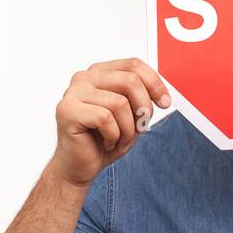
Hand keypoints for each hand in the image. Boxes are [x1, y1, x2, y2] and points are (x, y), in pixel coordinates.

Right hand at [52, 58, 169, 186]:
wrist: (79, 166)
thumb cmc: (103, 141)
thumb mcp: (131, 117)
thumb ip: (142, 100)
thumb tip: (161, 95)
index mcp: (100, 73)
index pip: (133, 65)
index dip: (154, 83)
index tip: (165, 102)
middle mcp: (85, 78)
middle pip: (130, 80)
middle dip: (143, 108)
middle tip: (141, 127)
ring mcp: (74, 93)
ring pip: (120, 103)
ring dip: (128, 129)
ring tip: (120, 139)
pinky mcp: (68, 110)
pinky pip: (105, 119)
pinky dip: (114, 136)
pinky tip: (107, 143)